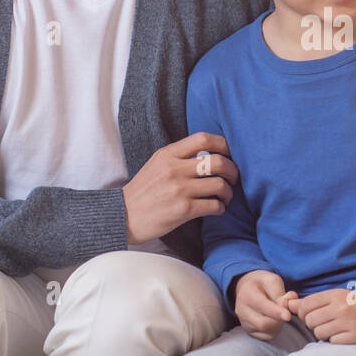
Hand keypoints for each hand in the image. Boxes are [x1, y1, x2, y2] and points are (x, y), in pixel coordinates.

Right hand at [122, 132, 237, 244]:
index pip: (203, 138)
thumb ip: (179, 157)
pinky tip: (216, 209)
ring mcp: (179, 190)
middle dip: (233, 170)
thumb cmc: (143, 191)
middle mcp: (174, 169)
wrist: (123, 216)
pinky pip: (214, 205)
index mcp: (168, 154)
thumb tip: (210, 154)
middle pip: (218, 161)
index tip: (229, 154)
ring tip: (225, 196)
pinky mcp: (183, 210)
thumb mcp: (157, 165)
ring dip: (228, 192)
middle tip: (233, 178)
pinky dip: (220, 208)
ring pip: (219, 185)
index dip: (223, 144)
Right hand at [233, 270, 297, 341]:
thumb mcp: (272, 280)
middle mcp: (242, 310)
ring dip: (278, 324)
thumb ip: (281, 292)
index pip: (261, 306)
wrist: (248, 289)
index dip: (275, 312)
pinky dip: (275, 330)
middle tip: (287, 311)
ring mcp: (244, 322)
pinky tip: (275, 320)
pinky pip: (266, 336)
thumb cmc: (262, 284)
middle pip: (263, 323)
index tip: (288, 315)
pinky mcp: (249, 331)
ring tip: (281, 313)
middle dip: (279, 319)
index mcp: (246, 294)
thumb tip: (290, 302)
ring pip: (266, 331)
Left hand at [288, 286, 355, 344]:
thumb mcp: (340, 296)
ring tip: (335, 330)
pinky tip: (345, 335)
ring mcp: (349, 322)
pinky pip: (333, 342)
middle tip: (326, 323)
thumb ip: (315, 301)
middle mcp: (341, 307)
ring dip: (324, 334)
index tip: (312, 315)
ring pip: (319, 333)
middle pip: (310, 320)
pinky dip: (335, 340)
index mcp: (335, 295)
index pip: (306, 305)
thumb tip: (289, 304)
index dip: (304, 313)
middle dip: (313, 325)